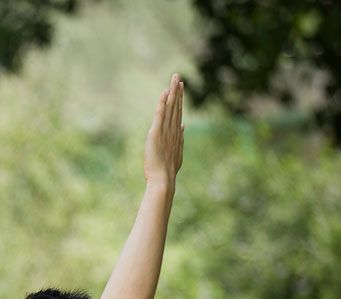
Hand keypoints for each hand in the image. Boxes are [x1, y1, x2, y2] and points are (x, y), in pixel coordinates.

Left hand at [144, 73, 184, 187]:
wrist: (163, 179)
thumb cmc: (168, 170)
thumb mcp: (176, 152)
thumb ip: (179, 138)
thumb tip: (183, 126)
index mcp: (176, 133)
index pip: (177, 112)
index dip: (179, 99)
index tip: (180, 86)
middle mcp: (173, 130)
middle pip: (175, 106)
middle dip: (177, 91)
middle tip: (177, 76)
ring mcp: (166, 131)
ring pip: (170, 107)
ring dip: (172, 92)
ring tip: (174, 78)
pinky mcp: (157, 134)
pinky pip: (160, 115)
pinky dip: (162, 103)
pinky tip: (164, 93)